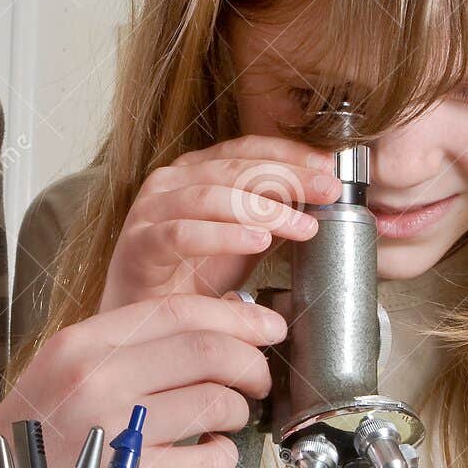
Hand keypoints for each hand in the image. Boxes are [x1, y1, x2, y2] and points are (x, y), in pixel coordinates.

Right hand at [0, 292, 286, 467]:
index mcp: (83, 343)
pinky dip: (224, 457)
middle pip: (208, 350)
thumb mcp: (63, 368)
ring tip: (227, 420)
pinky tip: (209, 455)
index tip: (265, 325)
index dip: (236, 314)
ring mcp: (114, 431)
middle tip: (259, 378)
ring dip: (238, 412)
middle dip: (251, 363)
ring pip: (215, 403)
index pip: (178, 309)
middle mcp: (98, 379)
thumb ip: (127, 346)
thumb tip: (211, 326)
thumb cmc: (30, 437)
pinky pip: (209, 461)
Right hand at [100, 136, 339, 311]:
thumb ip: (274, 216)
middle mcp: (170, 181)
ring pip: (210, 196)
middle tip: (328, 191)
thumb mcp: (244, 240)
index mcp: (196, 171)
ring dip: (263, 209)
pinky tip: (257, 242)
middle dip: (288, 177)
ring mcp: (150, 210)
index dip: (290, 154)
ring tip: (302, 226)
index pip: (247, 148)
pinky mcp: (138, 243)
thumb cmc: (191, 277)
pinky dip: (223, 236)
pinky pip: (183, 233)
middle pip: (234, 167)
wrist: (145, 319)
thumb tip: (323, 198)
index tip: (329, 168)